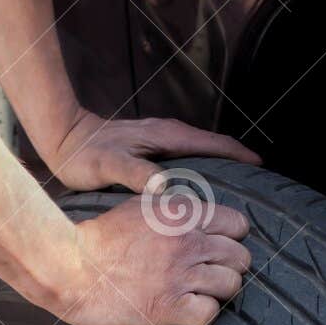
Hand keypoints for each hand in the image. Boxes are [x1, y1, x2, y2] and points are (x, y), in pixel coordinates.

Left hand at [46, 108, 260, 193]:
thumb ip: (134, 174)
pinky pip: (189, 158)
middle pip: (215, 146)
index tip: (263, 170)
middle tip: (260, 187)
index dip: (240, 156)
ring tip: (240, 189)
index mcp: (167, 136)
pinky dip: (205, 168)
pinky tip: (205, 187)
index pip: (214, 144)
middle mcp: (169, 135)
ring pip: (203, 152)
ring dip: (224, 166)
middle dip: (240, 162)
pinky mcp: (154, 149)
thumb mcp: (107, 166)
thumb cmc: (84, 156)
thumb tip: (164, 185)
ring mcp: (162, 141)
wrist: (63, 139)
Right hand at [58, 194, 252, 324]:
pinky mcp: (170, 307)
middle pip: (240, 257)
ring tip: (200, 293)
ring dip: (218, 292)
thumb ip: (171, 209)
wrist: (70, 267)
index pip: (237, 224)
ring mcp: (180, 275)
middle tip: (210, 275)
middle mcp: (186, 242)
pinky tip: (188, 310)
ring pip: (231, 285)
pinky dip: (203, 315)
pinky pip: (210, 313)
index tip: (217, 248)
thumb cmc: (99, 239)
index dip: (231, 239)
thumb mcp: (138, 206)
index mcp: (181, 213)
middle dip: (229, 267)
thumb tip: (192, 213)